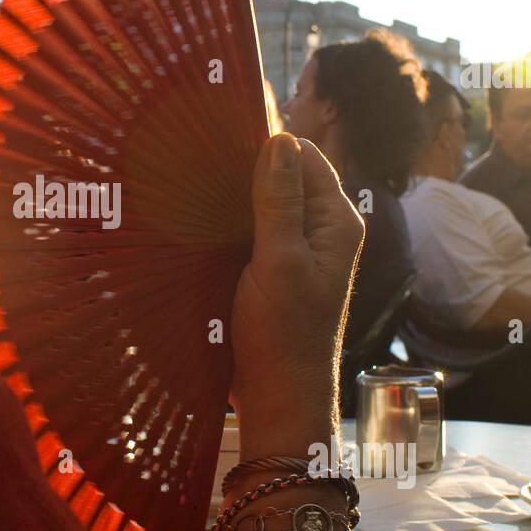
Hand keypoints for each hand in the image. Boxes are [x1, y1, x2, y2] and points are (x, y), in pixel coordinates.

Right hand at [229, 133, 364, 461]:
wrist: (279, 396)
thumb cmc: (283, 333)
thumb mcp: (278, 260)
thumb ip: (280, 200)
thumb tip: (279, 138)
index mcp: (336, 221)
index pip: (305, 156)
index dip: (269, 143)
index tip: (222, 135)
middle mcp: (323, 230)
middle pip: (286, 177)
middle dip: (248, 167)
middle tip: (198, 158)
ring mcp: (300, 250)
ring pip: (267, 203)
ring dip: (236, 196)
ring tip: (194, 185)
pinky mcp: (276, 269)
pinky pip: (256, 230)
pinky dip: (232, 222)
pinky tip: (202, 220)